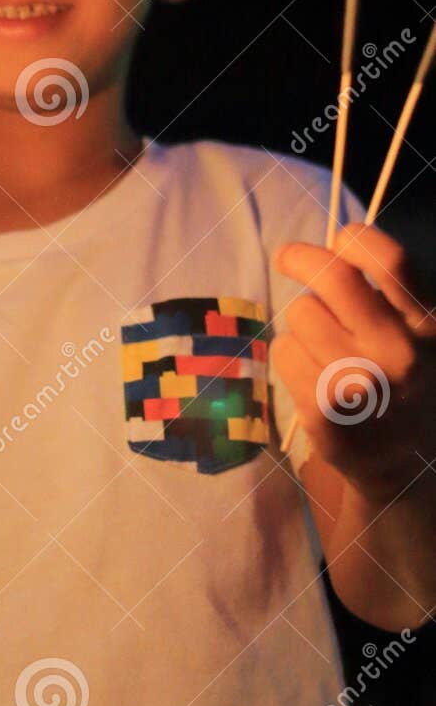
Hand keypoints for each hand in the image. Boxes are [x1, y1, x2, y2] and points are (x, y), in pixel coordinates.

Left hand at [270, 222, 435, 502]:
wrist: (406, 466)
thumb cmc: (406, 384)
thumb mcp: (422, 338)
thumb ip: (393, 297)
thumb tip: (333, 246)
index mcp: (428, 327)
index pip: (389, 260)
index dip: (354, 239)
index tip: (337, 241)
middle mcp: (398, 352)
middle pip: (331, 276)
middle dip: (300, 257)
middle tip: (288, 257)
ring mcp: (357, 382)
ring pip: (301, 313)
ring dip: (304, 322)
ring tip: (325, 348)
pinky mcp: (323, 410)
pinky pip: (284, 351)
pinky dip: (292, 356)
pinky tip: (314, 377)